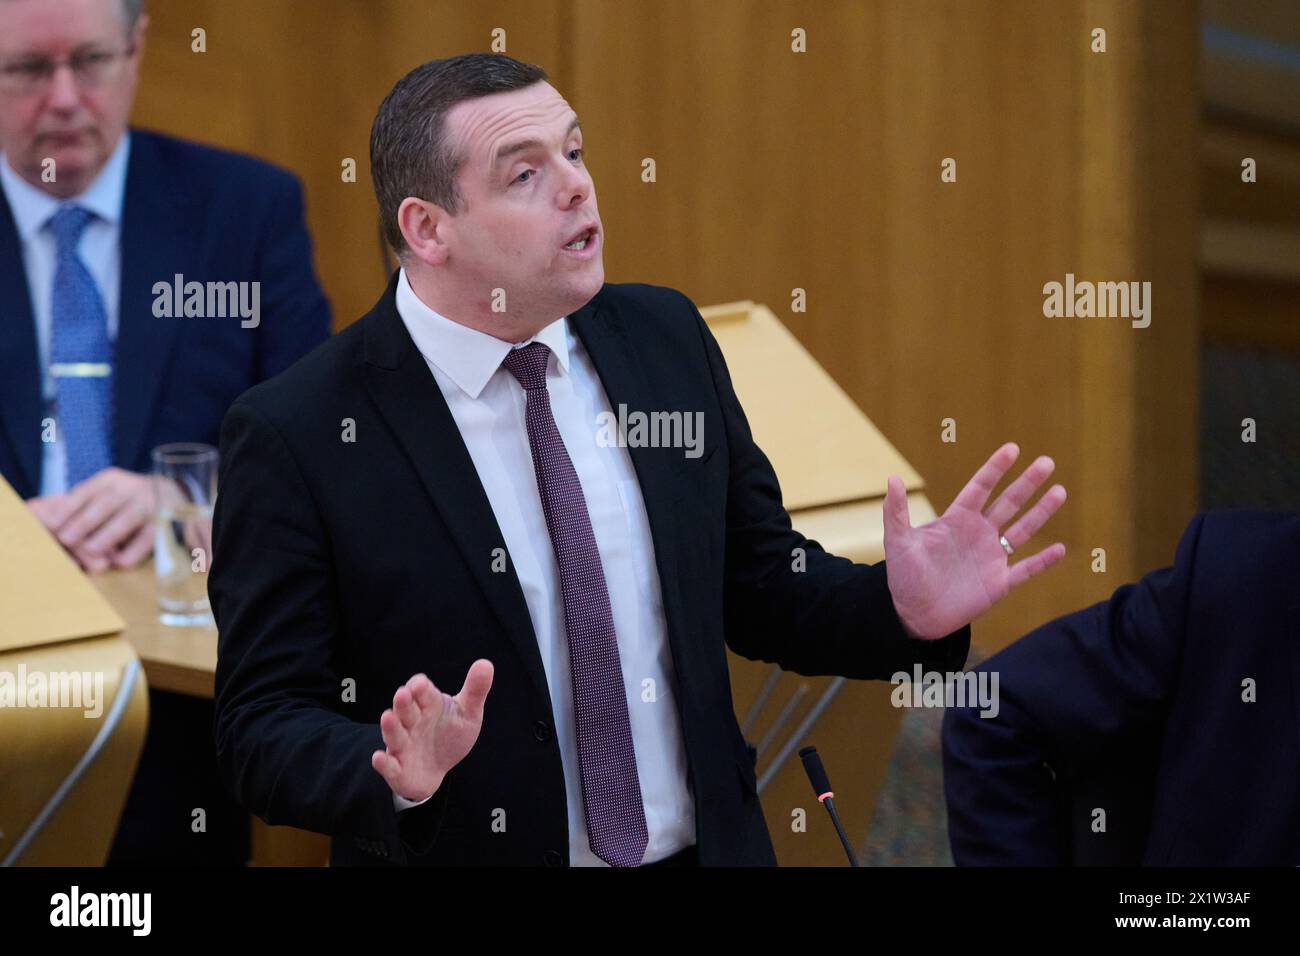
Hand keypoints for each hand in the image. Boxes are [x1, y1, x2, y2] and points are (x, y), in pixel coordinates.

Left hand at [26, 467, 155, 572]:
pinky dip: (135, 551)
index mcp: (111, 480)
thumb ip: (84, 507)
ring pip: (128, 518)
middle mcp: (132, 488)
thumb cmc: (127, 501)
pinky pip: (150, 536)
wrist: (173, 495)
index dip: (68, 508)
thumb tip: (50, 527)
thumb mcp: (107, 493)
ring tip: (90, 550)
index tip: (50, 524)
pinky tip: (120, 563)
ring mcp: (152, 504)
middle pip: (107, 503)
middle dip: (84, 522)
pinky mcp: (167, 523)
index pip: (87, 492)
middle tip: (65, 539)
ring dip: (108, 535)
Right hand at [371, 661, 494, 802]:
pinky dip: (383, 763)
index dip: (420, 687)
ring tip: (388, 717)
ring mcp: (402, 745)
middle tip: (403, 694)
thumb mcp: (468, 714)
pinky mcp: (397, 768)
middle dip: (404, 703)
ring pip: (394, 734)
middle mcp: (411, 722)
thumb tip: (486, 664)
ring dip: (391, 726)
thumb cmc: (450, 735)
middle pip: (405, 710)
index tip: (420, 684)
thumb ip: (475, 691)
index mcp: (428, 705)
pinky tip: (378, 758)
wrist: (437, 769)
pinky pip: (388, 765)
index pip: (421, 691)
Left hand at [884, 442, 1065, 639]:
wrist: (912, 614)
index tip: (1012, 449)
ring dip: (1041, 512)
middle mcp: (978, 534)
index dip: (995, 469)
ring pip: (1022, 530)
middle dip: (1027, 483)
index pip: (980, 488)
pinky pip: (1026, 569)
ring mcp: (991, 557)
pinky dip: (1043, 560)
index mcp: (956, 520)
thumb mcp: (898, 542)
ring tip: (1060, 491)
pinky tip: (1061, 549)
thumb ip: (897, 511)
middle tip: (1047, 462)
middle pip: (1008, 503)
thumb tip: (892, 478)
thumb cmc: (902, 577)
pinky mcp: (999, 583)